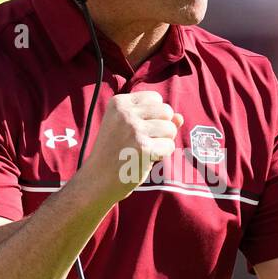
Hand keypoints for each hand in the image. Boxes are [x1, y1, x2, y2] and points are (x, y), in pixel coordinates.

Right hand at [78, 90, 184, 205]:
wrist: (97, 179)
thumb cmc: (114, 154)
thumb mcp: (128, 129)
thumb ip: (154, 120)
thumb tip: (180, 117)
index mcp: (118, 103)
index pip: (155, 98)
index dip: (155, 115)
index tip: (139, 129)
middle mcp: (125, 113)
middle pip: (166, 111)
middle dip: (163, 127)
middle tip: (146, 141)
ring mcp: (134, 129)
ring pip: (170, 128)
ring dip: (164, 142)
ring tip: (145, 150)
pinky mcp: (143, 147)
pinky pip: (169, 146)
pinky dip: (162, 155)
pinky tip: (146, 159)